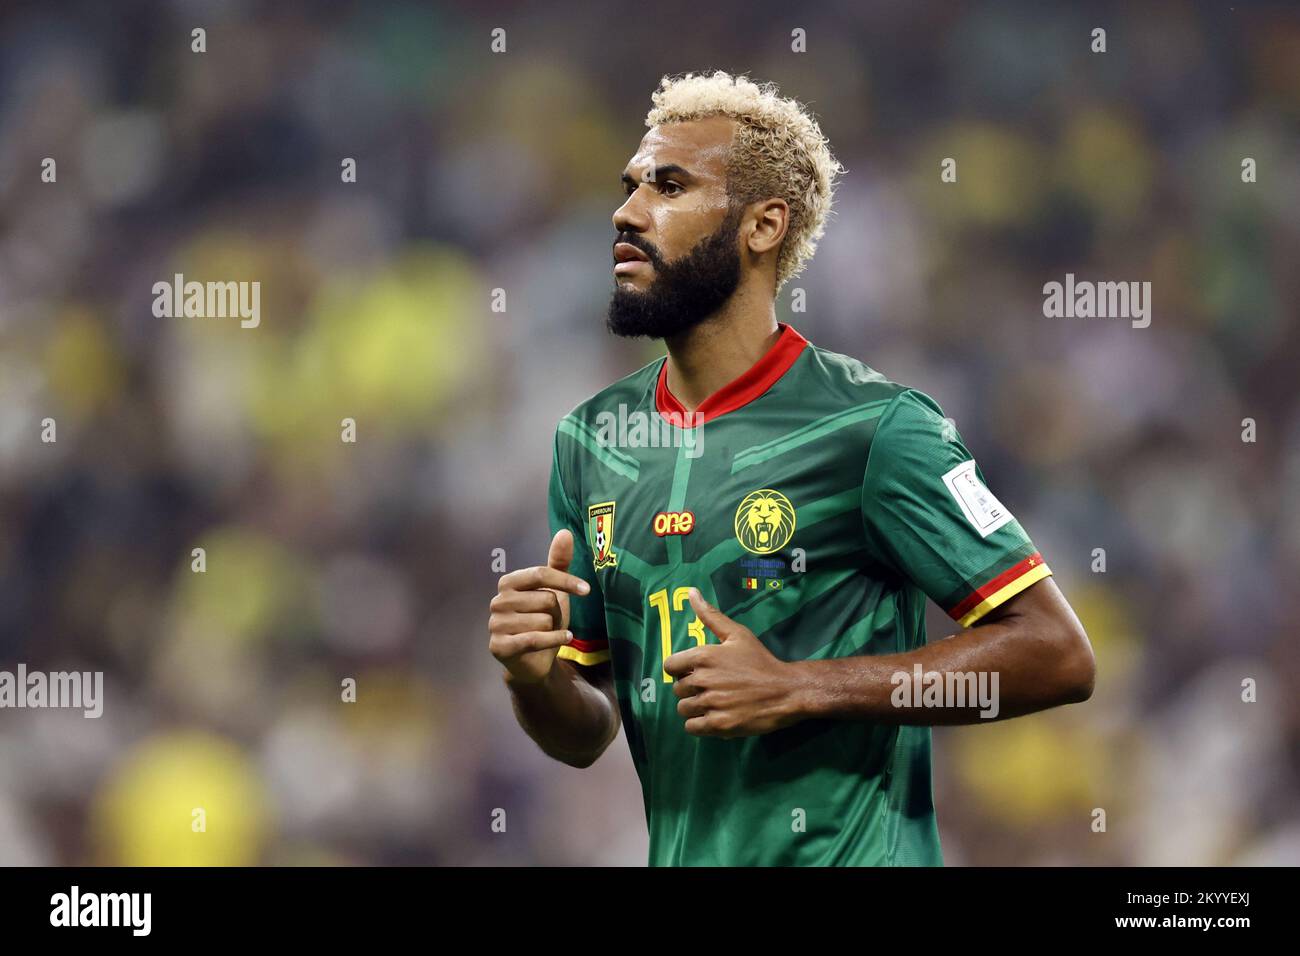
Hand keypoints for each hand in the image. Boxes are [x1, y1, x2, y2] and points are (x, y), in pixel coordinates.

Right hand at [489, 530, 590, 684]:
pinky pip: (536, 639)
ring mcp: (496, 625)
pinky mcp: (500, 646)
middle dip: (557, 612)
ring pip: (544, 620)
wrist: (534, 659)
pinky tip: (565, 638)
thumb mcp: (554, 590)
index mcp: (508, 583)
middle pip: (545, 599)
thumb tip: (565, 532)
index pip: (540, 573)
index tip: (586, 590)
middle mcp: (497, 601)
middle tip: (551, 620)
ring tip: (546, 632)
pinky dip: (556, 639)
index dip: (566, 581)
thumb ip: (558, 562)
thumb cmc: (543, 619)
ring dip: (554, 628)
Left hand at [663, 588, 807, 736]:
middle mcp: (703, 680)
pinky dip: (699, 724)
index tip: (693, 672)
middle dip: (690, 689)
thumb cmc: (761, 661)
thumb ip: (710, 615)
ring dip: (694, 708)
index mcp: (704, 656)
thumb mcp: (737, 634)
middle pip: (677, 689)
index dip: (679, 669)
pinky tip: (713, 717)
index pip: (669, 666)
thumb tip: (690, 592)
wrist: (786, 690)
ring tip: (712, 704)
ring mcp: (711, 704)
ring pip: (683, 709)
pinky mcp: (718, 725)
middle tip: (710, 688)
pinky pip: (692, 728)